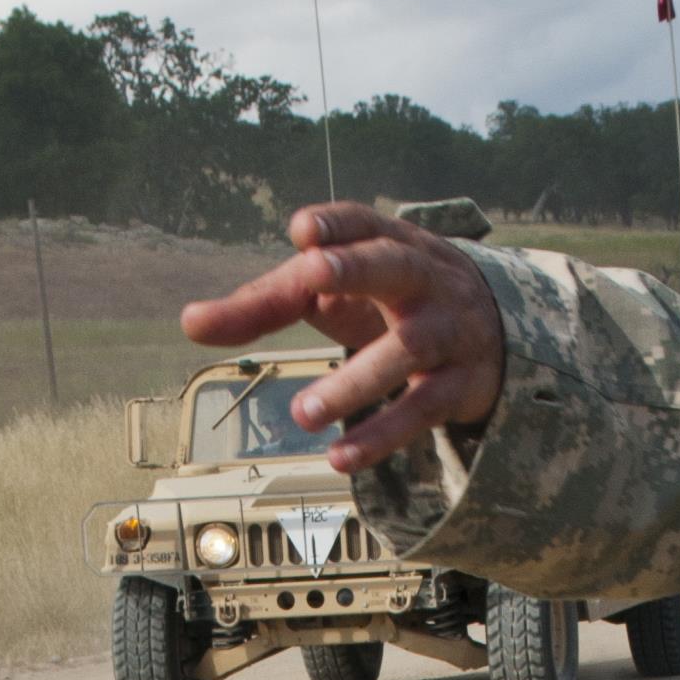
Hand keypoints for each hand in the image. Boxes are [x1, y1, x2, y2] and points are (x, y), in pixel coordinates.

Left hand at [178, 202, 504, 471]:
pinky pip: (422, 410)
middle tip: (314, 276)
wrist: (490, 332)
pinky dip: (382, 435)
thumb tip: (189, 322)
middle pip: (394, 266)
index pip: (363, 222)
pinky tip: (341, 457)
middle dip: (357, 268)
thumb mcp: (330, 291)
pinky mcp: (458, 385)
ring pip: (408, 349)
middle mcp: (423, 279)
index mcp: (388, 243)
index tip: (301, 231)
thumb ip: (263, 304)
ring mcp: (446, 330)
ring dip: (356, 380)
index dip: (335, 224)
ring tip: (303, 413)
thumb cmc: (387, 298)